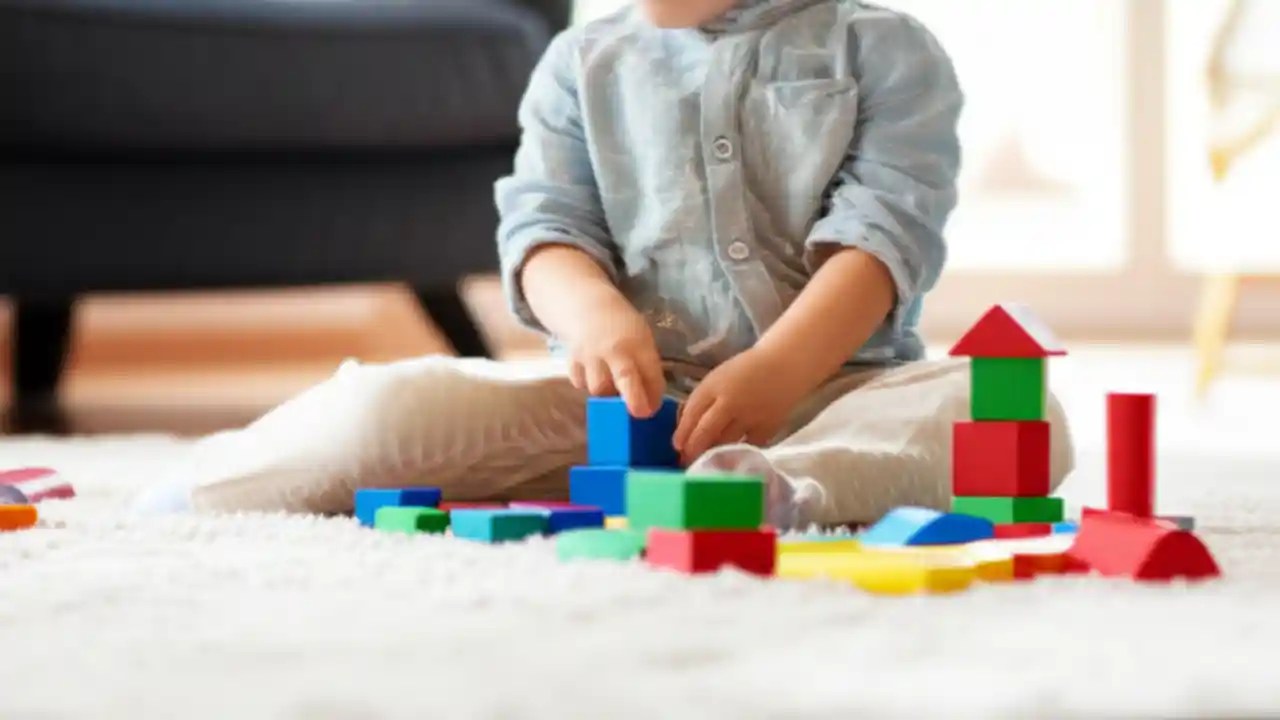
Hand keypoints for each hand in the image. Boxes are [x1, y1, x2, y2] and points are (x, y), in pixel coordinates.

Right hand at [561, 291, 665, 417]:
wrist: (584, 306)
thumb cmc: (620, 324)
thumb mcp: (640, 337)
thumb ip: (645, 364)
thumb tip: (651, 399)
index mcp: (638, 342)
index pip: (651, 373)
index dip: (654, 395)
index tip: (654, 408)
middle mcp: (614, 349)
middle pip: (626, 380)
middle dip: (635, 402)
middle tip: (639, 414)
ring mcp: (591, 355)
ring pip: (599, 388)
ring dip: (608, 393)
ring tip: (611, 385)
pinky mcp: (572, 360)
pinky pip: (580, 382)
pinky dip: (587, 382)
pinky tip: (591, 372)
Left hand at [673, 346, 809, 465]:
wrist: (785, 363)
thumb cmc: (748, 369)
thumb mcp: (720, 377)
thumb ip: (704, 399)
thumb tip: (688, 426)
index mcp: (714, 385)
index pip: (692, 413)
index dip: (682, 432)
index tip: (676, 446)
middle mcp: (729, 401)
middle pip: (706, 431)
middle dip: (693, 449)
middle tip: (687, 461)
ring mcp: (749, 416)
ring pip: (725, 442)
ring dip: (713, 453)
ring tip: (707, 461)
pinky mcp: (768, 426)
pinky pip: (749, 445)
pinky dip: (740, 451)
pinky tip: (734, 456)